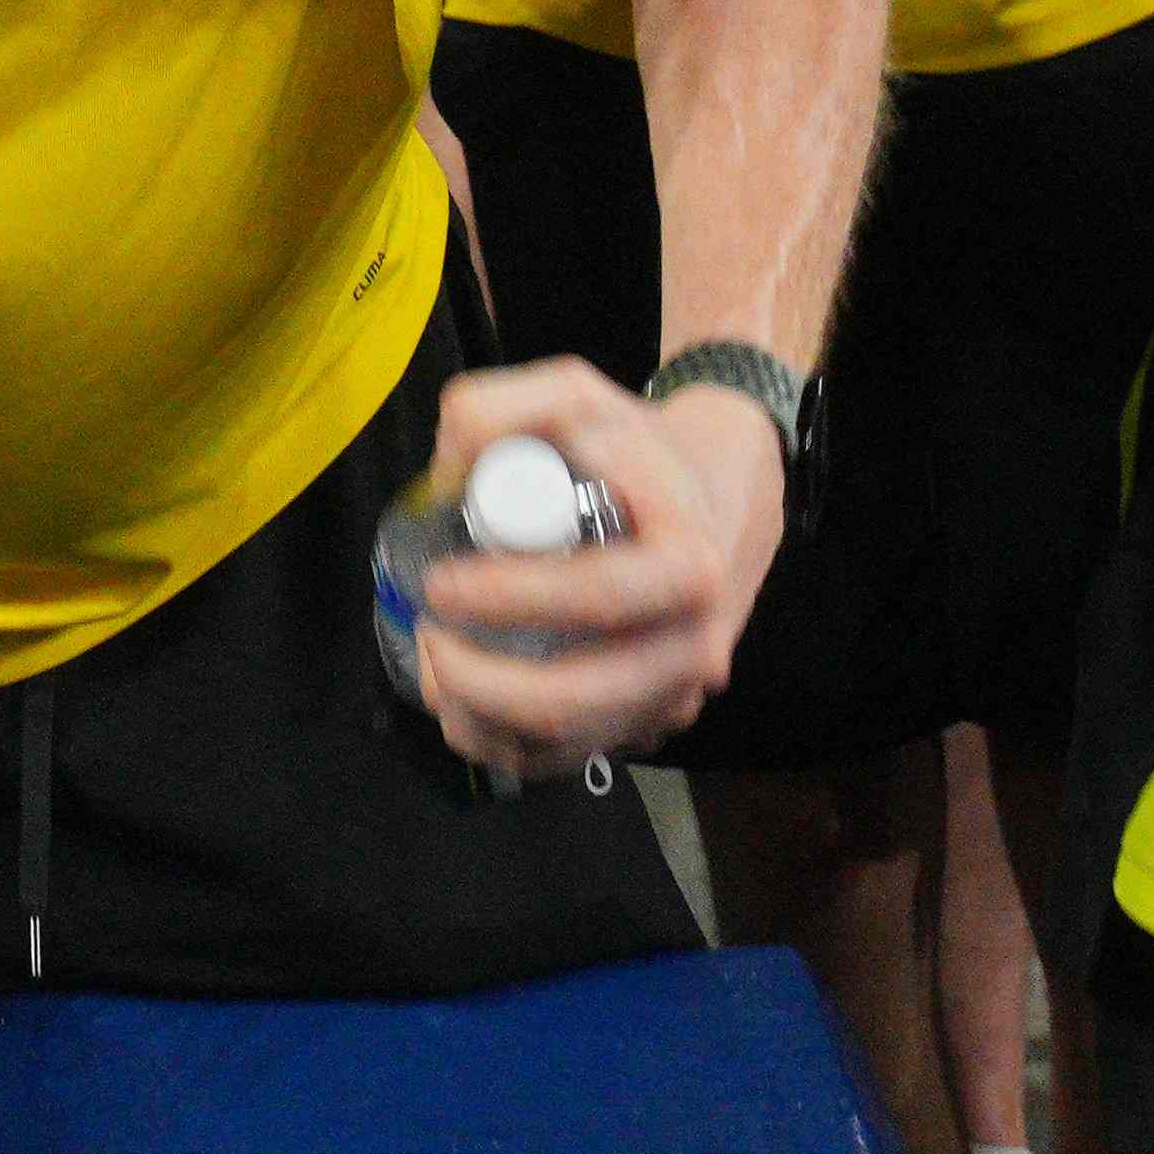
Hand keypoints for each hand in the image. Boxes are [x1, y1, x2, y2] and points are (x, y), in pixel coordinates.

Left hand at [398, 360, 785, 770]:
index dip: (509, 599)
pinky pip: (573, 757)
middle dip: (481, 683)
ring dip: (482, 720)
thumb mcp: (576, 396)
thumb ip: (497, 409)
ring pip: (568, 744)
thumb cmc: (644, 447)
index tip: (440, 583)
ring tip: (434, 667)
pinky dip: (507, 743)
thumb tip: (443, 478)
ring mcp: (675, 695)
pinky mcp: (653, 724)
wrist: (725, 492)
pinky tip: (466, 700)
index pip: (596, 597)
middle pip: (576, 698)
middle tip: (428, 638)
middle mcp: (694, 644)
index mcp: (689, 564)